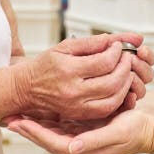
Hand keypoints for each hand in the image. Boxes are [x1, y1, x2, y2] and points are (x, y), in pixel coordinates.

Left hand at [7, 109, 153, 153]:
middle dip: (28, 128)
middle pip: (48, 138)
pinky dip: (47, 119)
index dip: (34, 133)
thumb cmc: (135, 130)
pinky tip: (38, 110)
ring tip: (17, 113)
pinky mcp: (84, 132)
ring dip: (35, 123)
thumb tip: (72, 147)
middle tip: (8, 117)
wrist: (150, 129)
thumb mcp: (116, 133)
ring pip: (51, 132)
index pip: (52, 143)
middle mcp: (80, 150)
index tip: (18, 123)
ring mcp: (81, 142)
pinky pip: (60, 127)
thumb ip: (93, 141)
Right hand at [11, 33, 153, 120]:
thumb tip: (113, 39)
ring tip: (126, 72)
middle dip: (125, 68)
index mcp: (68, 70)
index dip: (117, 52)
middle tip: (128, 58)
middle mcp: (73, 91)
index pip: (104, 62)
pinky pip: (106, 109)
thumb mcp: (63, 47)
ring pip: (113, 99)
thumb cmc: (44, 66)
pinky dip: (118, 98)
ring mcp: (77, 106)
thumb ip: (89, 43)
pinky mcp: (80, 115)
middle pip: (112, 82)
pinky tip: (119, 86)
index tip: (119, 46)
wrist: (25, 89)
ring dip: (125, 84)